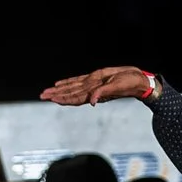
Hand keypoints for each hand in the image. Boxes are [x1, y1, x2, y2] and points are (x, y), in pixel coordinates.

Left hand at [41, 66, 156, 107]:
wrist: (139, 81)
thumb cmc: (130, 83)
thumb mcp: (117, 86)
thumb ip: (103, 93)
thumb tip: (92, 101)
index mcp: (95, 91)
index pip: (75, 96)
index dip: (63, 97)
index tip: (51, 98)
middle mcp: (92, 90)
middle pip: (70, 94)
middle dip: (56, 95)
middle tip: (42, 96)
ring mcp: (93, 85)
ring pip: (72, 89)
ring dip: (59, 91)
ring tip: (47, 92)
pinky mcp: (96, 80)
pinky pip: (79, 83)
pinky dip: (68, 84)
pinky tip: (60, 85)